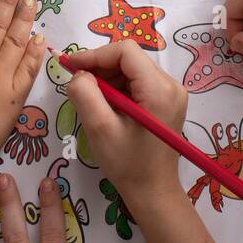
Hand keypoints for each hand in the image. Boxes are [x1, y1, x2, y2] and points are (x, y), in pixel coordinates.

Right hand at [61, 41, 187, 204]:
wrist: (153, 191)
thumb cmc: (127, 164)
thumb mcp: (99, 129)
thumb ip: (85, 94)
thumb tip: (78, 73)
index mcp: (159, 89)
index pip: (125, 51)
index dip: (95, 55)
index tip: (70, 67)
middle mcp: (171, 84)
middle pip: (129, 58)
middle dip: (100, 67)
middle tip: (78, 85)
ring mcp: (172, 92)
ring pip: (132, 68)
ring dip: (108, 78)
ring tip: (92, 99)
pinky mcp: (167, 100)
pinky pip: (138, 81)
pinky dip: (118, 87)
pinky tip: (107, 105)